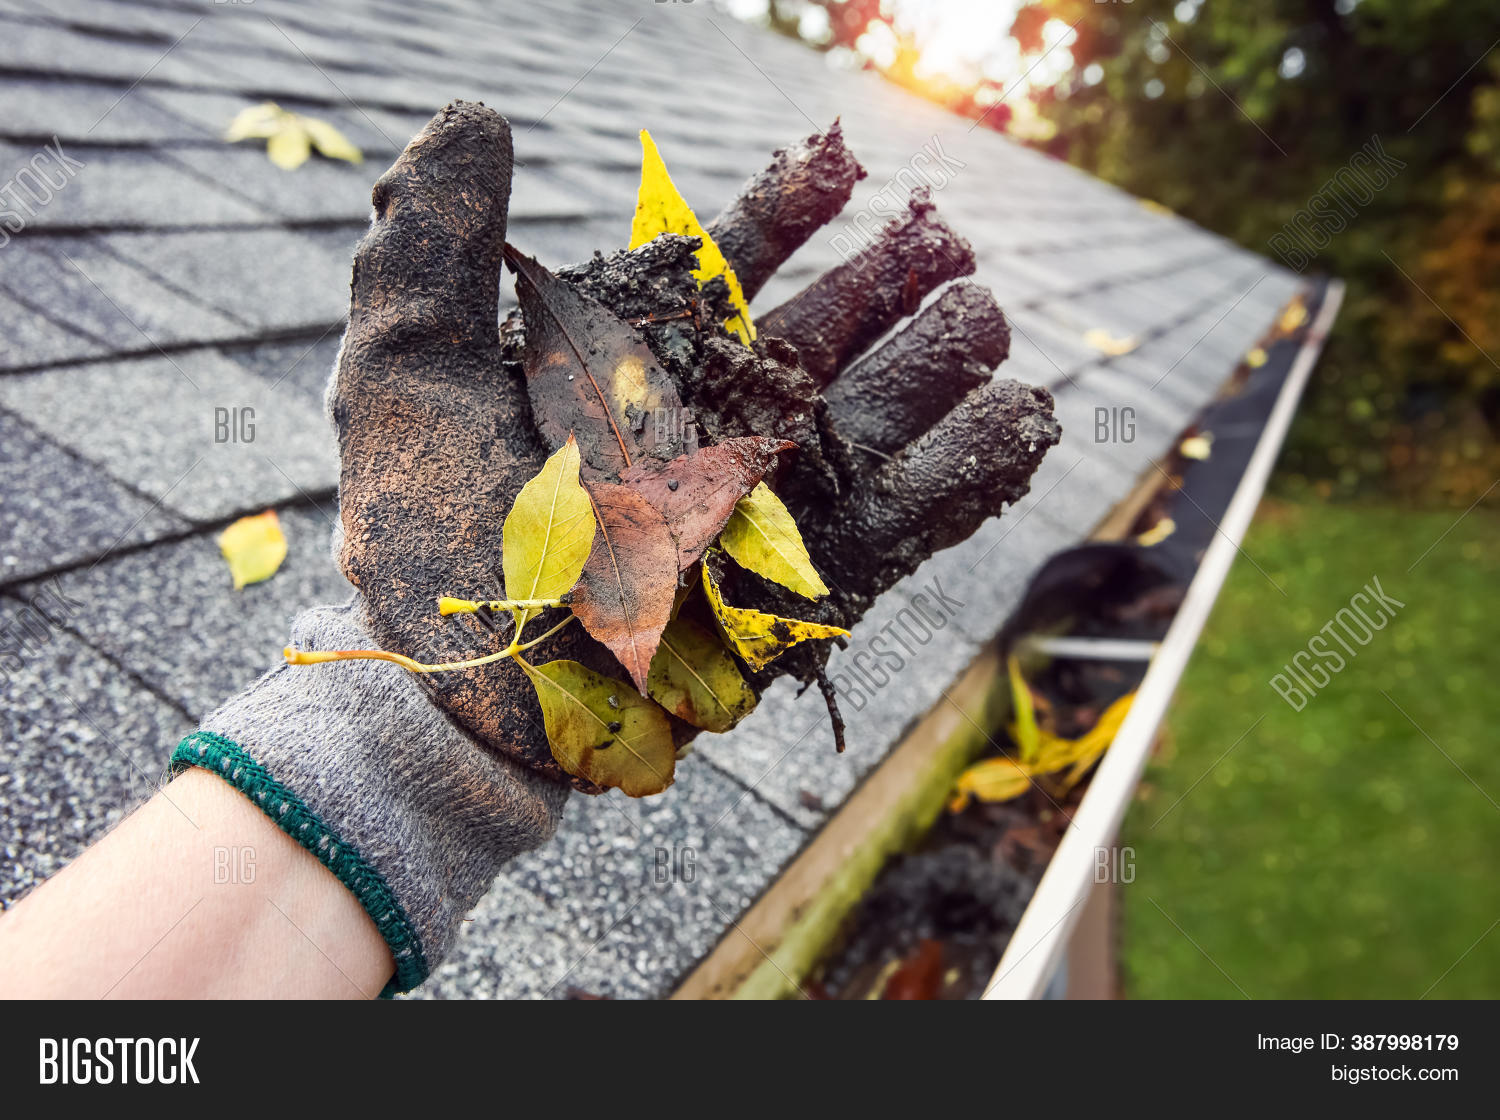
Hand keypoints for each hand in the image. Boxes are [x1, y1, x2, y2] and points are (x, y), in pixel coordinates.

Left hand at [328, 102, 1057, 791]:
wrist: (459, 701)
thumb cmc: (422, 543)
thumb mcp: (402, 377)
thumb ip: (431, 245)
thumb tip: (474, 116)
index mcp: (627, 374)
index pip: (721, 277)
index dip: (783, 216)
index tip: (842, 165)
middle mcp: (702, 435)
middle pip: (816, 343)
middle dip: (885, 289)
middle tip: (947, 242)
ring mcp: (757, 514)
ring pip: (870, 425)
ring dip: (935, 368)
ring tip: (987, 316)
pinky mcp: (800, 594)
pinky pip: (900, 528)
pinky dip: (963, 478)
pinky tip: (1024, 422)